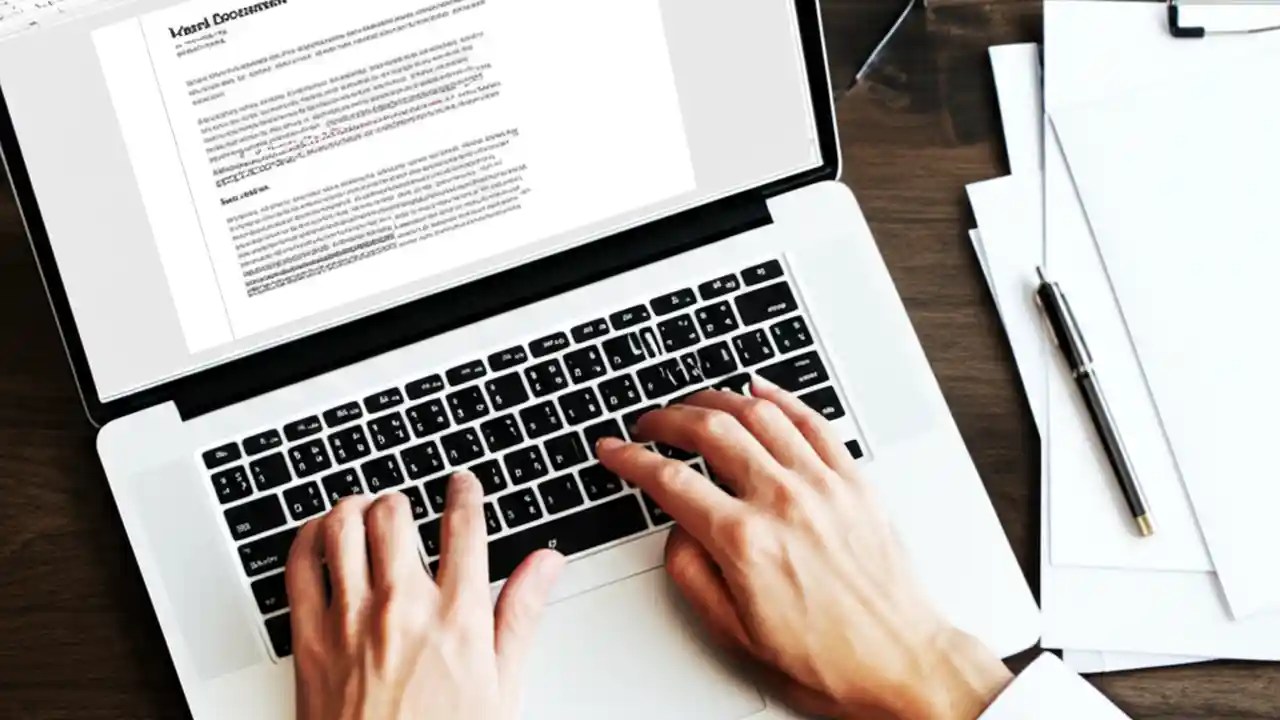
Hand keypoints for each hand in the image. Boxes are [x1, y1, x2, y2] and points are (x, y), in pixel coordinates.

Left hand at [285, 474, 564, 719]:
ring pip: (343, 528)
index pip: (463, 526)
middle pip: (395, 515)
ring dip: (354, 508)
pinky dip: (307, 539)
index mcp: (456, 616)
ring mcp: (350, 620)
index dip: (465, 493)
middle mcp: (402, 608)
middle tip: (406, 505)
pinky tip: (318, 536)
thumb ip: (521, 615)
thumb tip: (546, 565)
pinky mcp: (310, 639)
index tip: (463, 485)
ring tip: (364, 509)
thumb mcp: (501, 686)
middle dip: (403, 500)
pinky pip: (300, 567)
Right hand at [597, 377, 1011, 719]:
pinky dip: (780, 400)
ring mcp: (823, 486)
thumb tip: (677, 528)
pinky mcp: (855, 482)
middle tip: (649, 422)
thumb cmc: (827, 659)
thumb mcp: (735, 632)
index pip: (670, 480)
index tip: (614, 450)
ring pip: (759, 414)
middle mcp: (784, 502)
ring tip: (695, 404)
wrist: (901, 664)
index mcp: (746, 542)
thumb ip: (692, 573)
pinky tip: (760, 393)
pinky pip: (812, 422)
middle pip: (711, 430)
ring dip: (717, 400)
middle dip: (668, 418)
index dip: (631, 458)